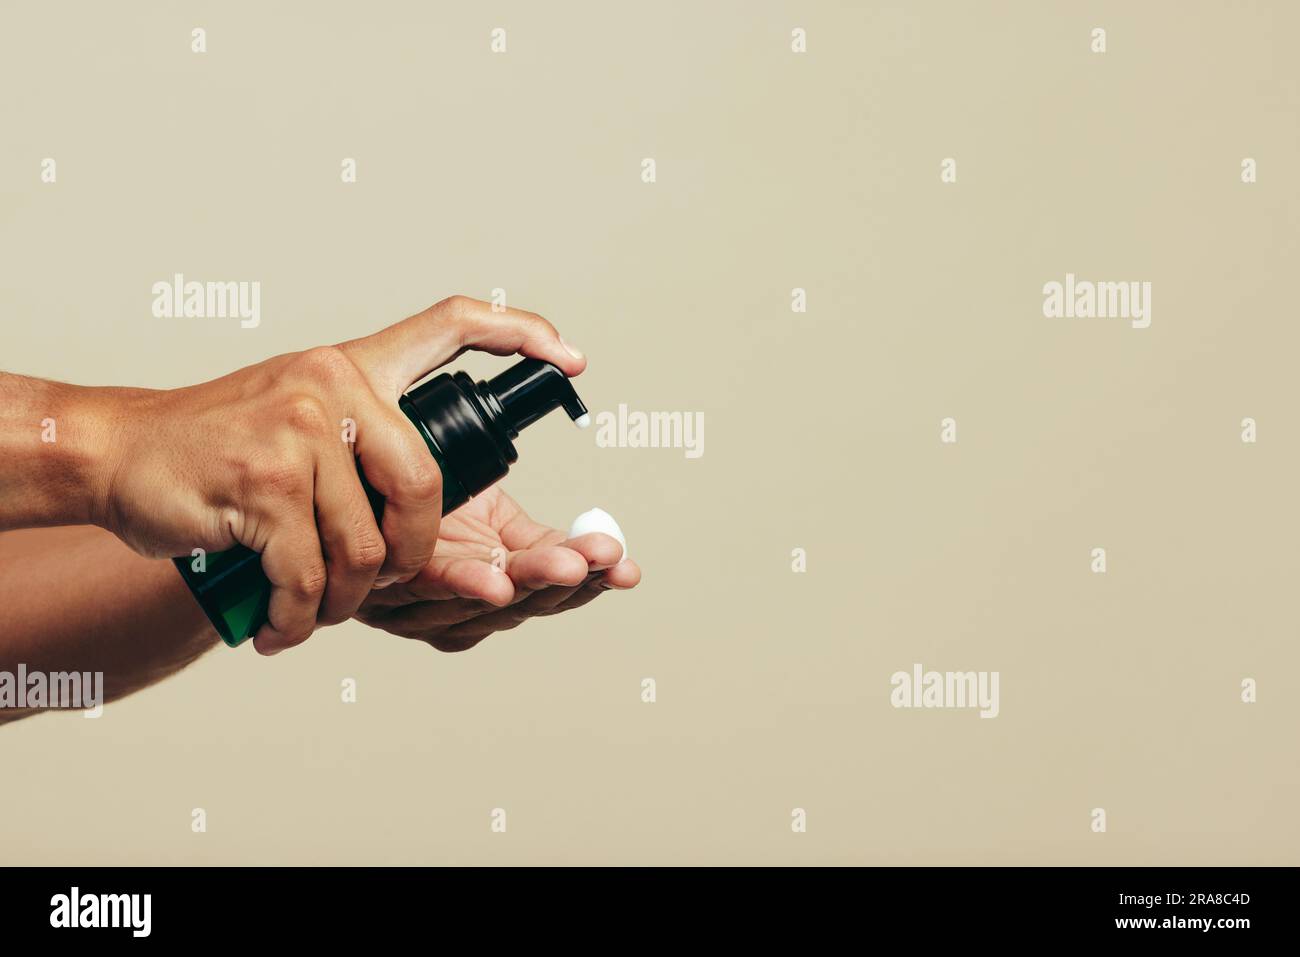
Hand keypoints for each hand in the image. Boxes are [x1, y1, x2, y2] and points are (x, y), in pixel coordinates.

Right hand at [97, 296, 584, 654]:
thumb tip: (428, 492)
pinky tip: (284, 625)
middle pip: (425, 485)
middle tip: (385, 579)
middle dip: (414, 554)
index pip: (452, 322)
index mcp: (354, 365)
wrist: (120, 452)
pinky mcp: (261, 483)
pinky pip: (311, 574)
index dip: (521, 333)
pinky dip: (302, 615)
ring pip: (367, 543)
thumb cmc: (216, 446)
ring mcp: (296, 431)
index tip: (570, 361)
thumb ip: (361, 432)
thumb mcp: (297, 408)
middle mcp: (332, 385)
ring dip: (345, 596)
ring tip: (315, 607)